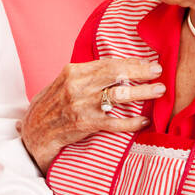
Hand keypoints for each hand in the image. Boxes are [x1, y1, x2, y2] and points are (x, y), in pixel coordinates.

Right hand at [19, 57, 164, 171]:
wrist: (35, 133)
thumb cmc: (52, 106)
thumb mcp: (64, 83)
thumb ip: (87, 75)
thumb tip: (116, 68)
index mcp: (73, 71)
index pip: (108, 62)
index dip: (131, 61)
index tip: (148, 62)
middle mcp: (78, 86)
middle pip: (117, 74)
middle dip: (141, 72)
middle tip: (159, 72)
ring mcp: (82, 105)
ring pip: (120, 95)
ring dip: (143, 92)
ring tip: (159, 91)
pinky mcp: (86, 124)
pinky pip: (116, 123)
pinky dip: (133, 122)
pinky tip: (145, 121)